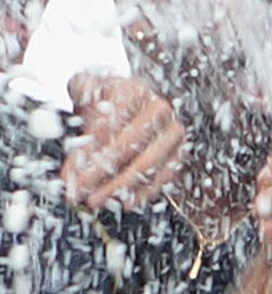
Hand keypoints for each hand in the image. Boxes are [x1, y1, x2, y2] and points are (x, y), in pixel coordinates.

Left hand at [63, 73, 185, 211]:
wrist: (129, 97)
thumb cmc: (103, 100)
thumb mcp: (84, 98)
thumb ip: (74, 129)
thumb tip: (70, 164)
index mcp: (135, 91)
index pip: (113, 124)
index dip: (93, 151)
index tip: (73, 173)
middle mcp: (159, 109)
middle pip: (132, 145)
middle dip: (104, 173)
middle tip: (82, 192)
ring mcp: (172, 131)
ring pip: (150, 164)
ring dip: (122, 186)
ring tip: (99, 200)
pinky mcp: (179, 151)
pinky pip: (165, 175)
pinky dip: (145, 192)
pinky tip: (126, 202)